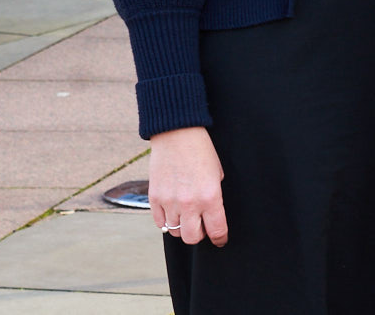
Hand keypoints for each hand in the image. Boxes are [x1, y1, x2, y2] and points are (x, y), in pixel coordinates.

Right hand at [148, 126, 228, 246]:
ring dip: (182, 227)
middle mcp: (189, 203)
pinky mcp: (154, 198)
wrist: (177, 134)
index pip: (216, 230)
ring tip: (187, 217)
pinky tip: (173, 213)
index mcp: (210, 196)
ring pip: (175, 231)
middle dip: (200, 236)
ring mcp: (169, 202)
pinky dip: (166, 221)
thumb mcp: (217, 174)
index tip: (221, 240)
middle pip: (192, 238)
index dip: (220, 238)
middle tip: (202, 227)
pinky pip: (159, 222)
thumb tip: (210, 215)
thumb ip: (214, 196)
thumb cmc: (201, 151)